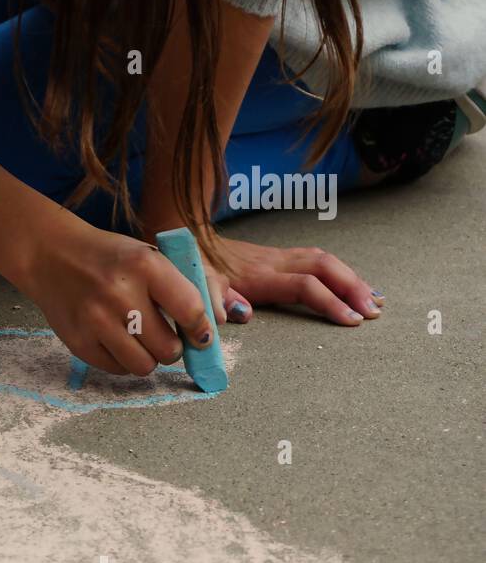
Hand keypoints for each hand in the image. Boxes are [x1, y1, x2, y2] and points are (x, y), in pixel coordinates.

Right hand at [14, 216, 215, 375]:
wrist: (50, 255)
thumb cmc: (108, 257)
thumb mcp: (146, 256)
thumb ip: (179, 286)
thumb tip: (209, 328)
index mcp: (145, 266)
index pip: (191, 310)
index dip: (201, 330)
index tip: (201, 337)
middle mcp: (121, 294)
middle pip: (169, 348)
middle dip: (174, 348)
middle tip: (166, 339)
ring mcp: (97, 320)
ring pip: (144, 366)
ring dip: (149, 358)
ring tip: (141, 342)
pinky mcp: (78, 341)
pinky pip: (117, 369)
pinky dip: (123, 361)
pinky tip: (117, 341)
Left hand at [201, 236, 384, 325]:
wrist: (187, 241)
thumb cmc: (193, 268)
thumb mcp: (197, 286)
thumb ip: (215, 299)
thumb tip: (239, 314)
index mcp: (258, 275)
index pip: (304, 286)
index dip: (330, 303)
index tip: (351, 321)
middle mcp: (274, 262)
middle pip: (324, 268)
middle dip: (353, 288)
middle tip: (374, 312)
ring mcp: (278, 256)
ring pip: (325, 260)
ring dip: (352, 278)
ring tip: (375, 299)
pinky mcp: (279, 256)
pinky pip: (317, 260)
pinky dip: (340, 272)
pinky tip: (354, 284)